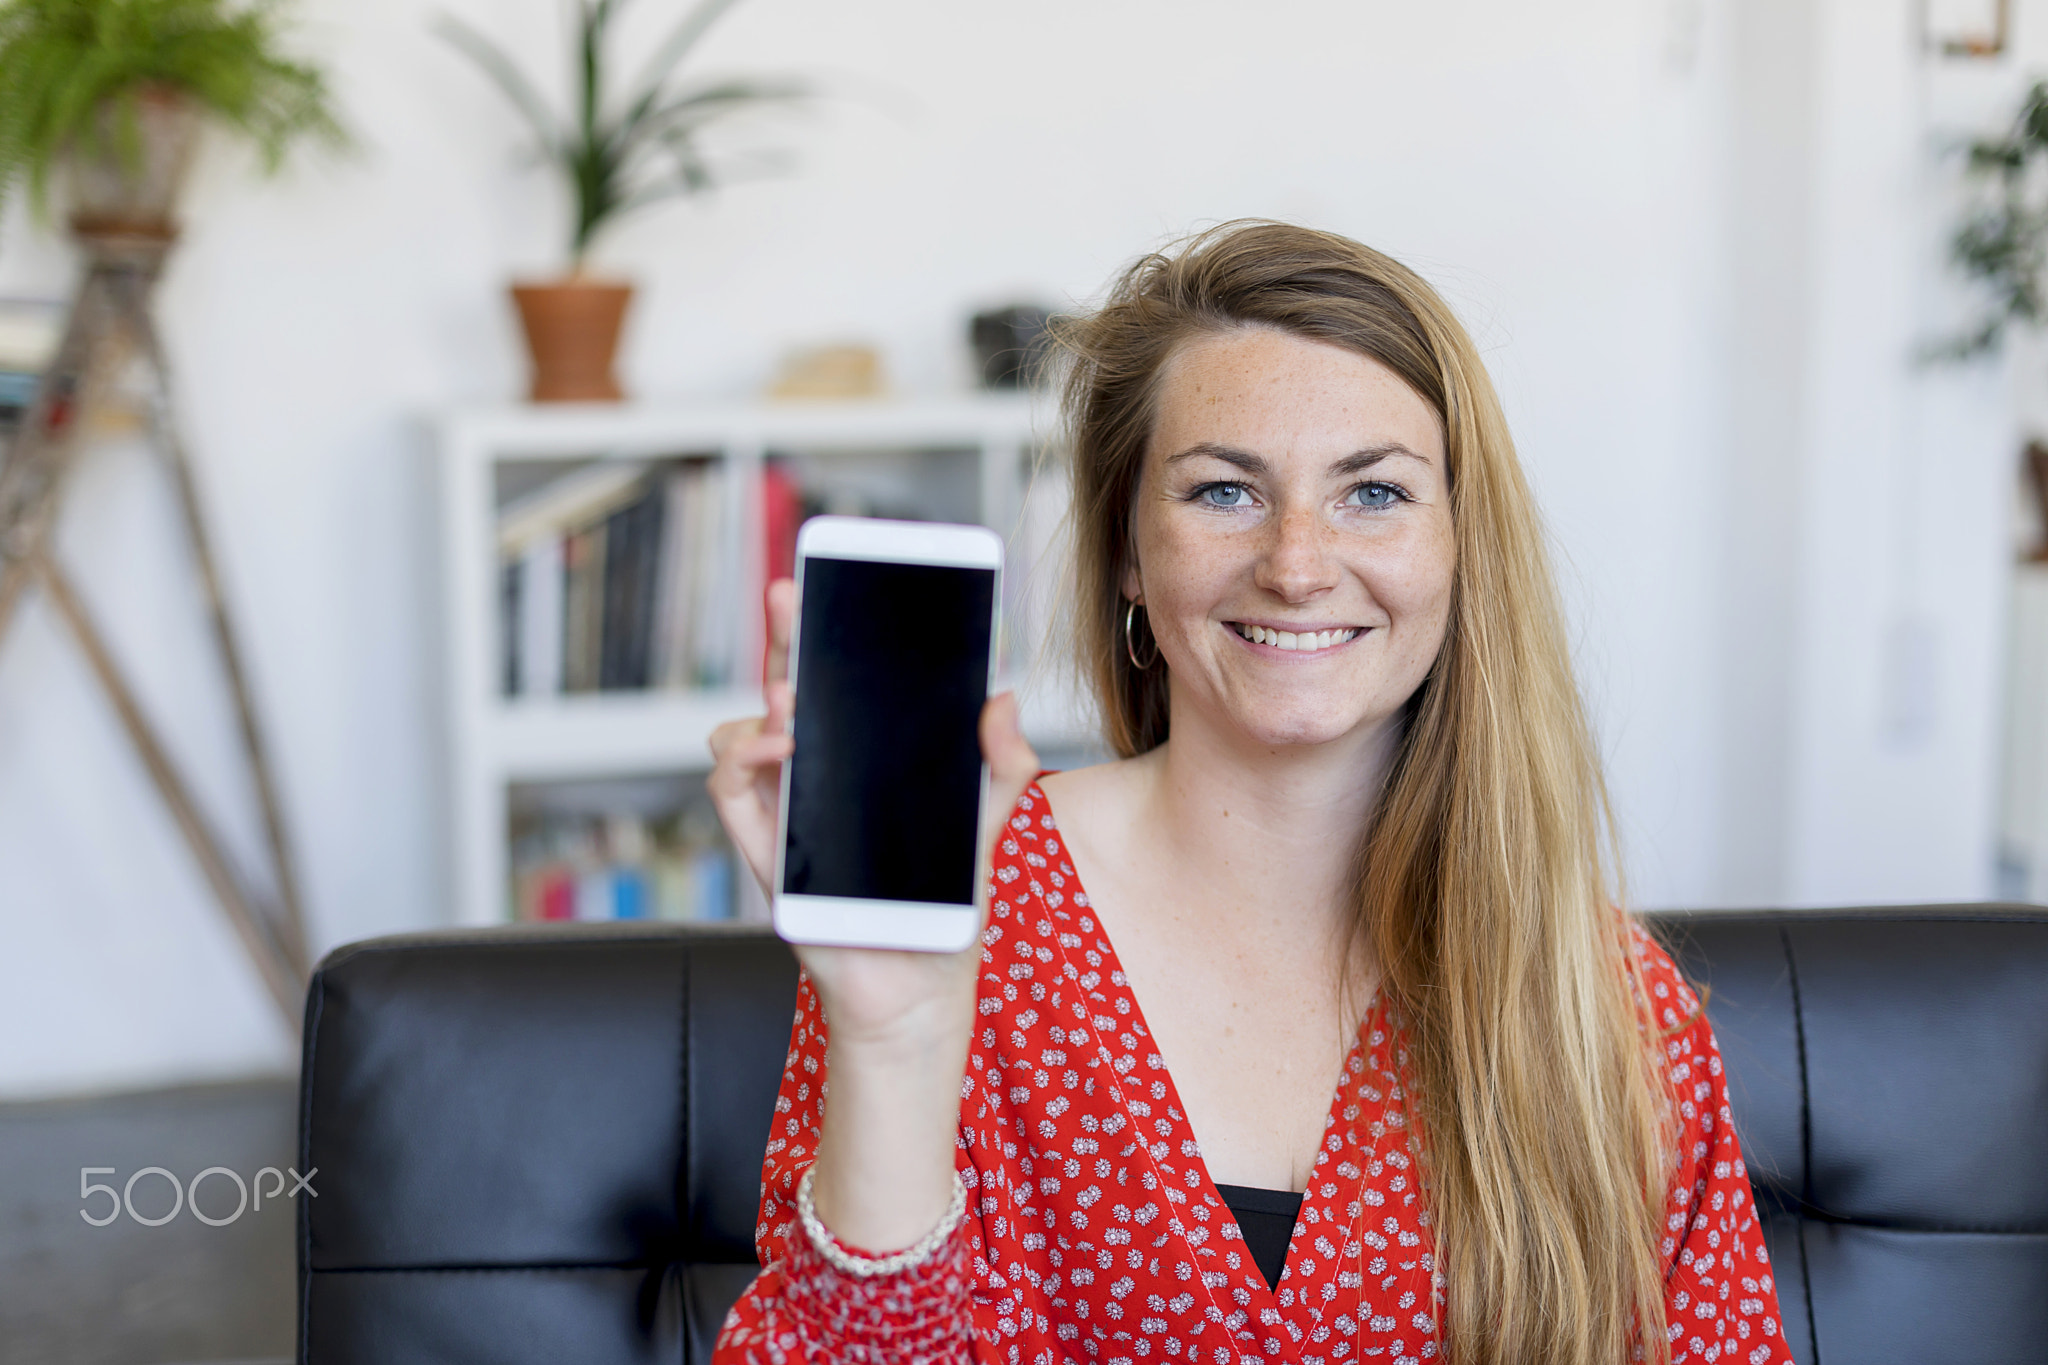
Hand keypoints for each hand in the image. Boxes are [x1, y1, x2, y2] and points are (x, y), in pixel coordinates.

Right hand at [707, 576, 1040, 1028]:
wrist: (920, 988)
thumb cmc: (944, 909)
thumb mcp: (984, 825)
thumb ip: (999, 766)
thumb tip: (1002, 698)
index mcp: (861, 762)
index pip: (838, 683)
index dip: (828, 634)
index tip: (834, 584)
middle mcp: (814, 777)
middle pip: (786, 689)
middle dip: (785, 636)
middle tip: (790, 594)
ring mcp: (784, 811)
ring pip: (743, 733)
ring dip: (763, 704)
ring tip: (794, 699)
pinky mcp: (764, 849)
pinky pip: (730, 791)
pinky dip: (744, 760)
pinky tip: (778, 748)